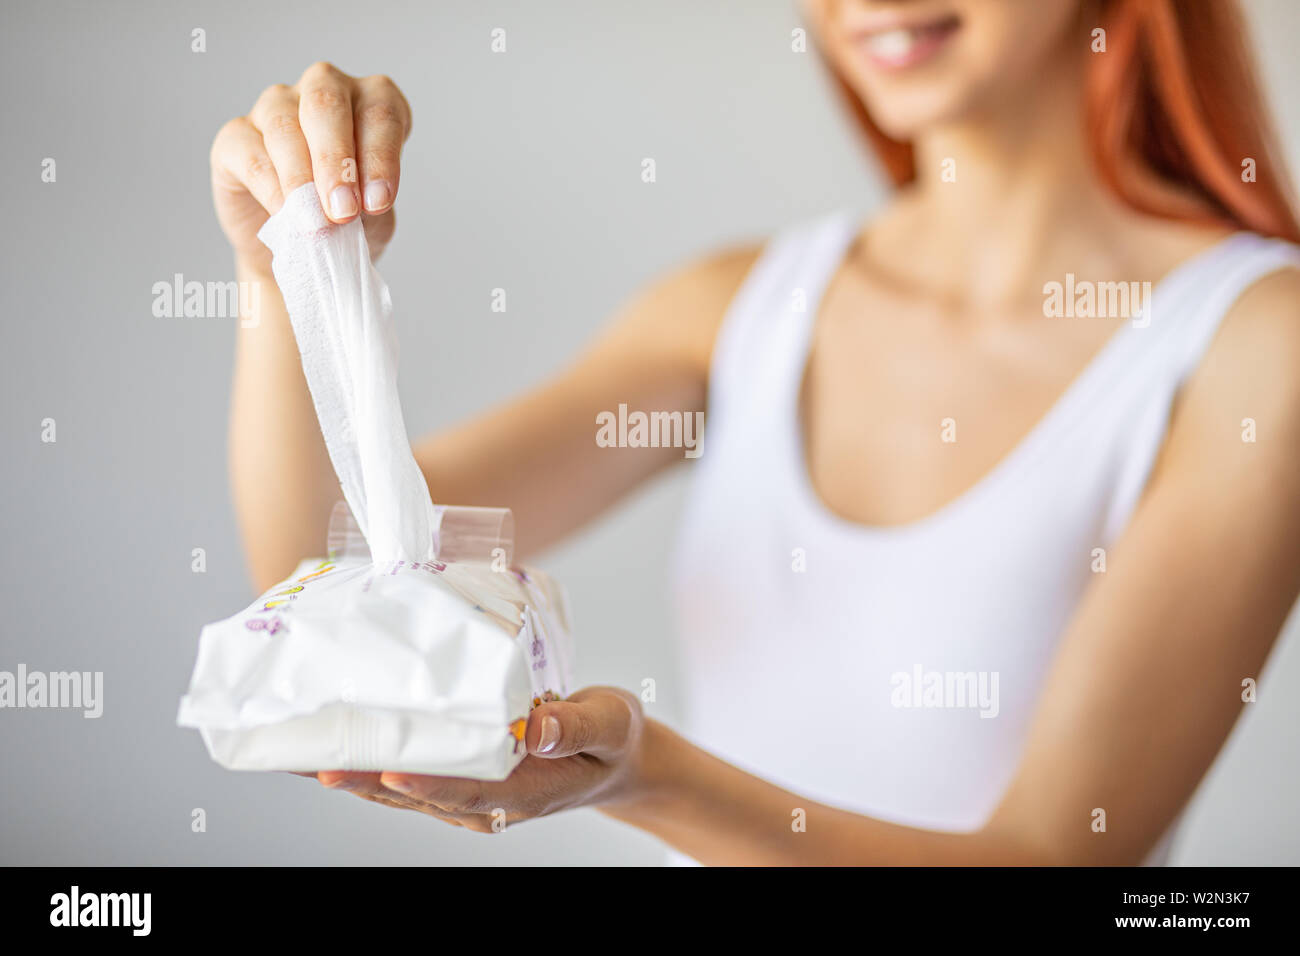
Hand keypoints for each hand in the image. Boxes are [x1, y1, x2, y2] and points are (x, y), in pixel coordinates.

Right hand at [210, 62, 411, 269]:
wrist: (304, 249)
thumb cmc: (346, 220)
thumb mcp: (372, 215)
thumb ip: (366, 203)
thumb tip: (347, 206)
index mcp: (370, 100)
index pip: (381, 112)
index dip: (381, 157)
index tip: (378, 202)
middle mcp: (322, 89)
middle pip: (326, 104)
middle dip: (335, 160)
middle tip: (343, 209)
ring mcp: (275, 106)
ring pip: (284, 126)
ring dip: (301, 177)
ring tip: (314, 221)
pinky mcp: (236, 135)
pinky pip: (251, 152)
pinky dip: (271, 188)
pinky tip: (284, 215)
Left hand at [312, 687, 649, 832]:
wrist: (616, 758)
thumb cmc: (613, 739)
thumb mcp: (611, 723)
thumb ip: (575, 725)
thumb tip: (534, 726)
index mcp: (524, 790)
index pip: (466, 791)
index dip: (424, 784)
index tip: (385, 773)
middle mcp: (488, 800)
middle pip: (416, 793)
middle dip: (361, 778)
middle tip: (308, 757)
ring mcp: (470, 793)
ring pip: (401, 787)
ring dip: (353, 770)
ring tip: (298, 748)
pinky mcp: (460, 778)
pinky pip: (408, 772)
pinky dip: (371, 759)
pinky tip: (338, 740)